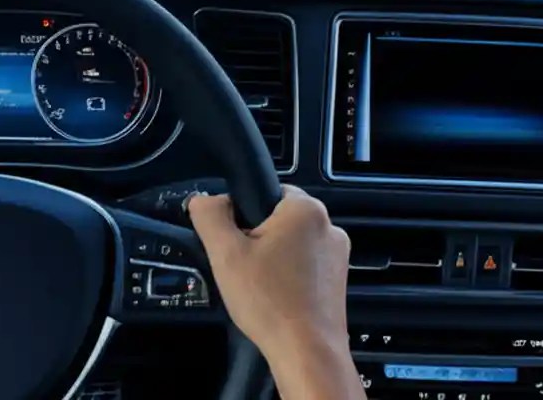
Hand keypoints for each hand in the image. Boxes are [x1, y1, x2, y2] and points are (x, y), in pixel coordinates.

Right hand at [190, 185, 361, 399]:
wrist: (306, 352)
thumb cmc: (270, 303)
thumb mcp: (225, 253)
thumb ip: (209, 215)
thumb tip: (204, 200)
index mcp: (306, 209)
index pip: (265, 191)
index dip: (242, 215)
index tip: (236, 242)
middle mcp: (329, 227)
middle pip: (277, 220)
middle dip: (257, 240)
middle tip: (244, 268)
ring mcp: (337, 255)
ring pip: (290, 245)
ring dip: (272, 260)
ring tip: (260, 287)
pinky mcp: (338, 279)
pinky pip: (304, 267)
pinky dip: (288, 278)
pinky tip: (276, 298)